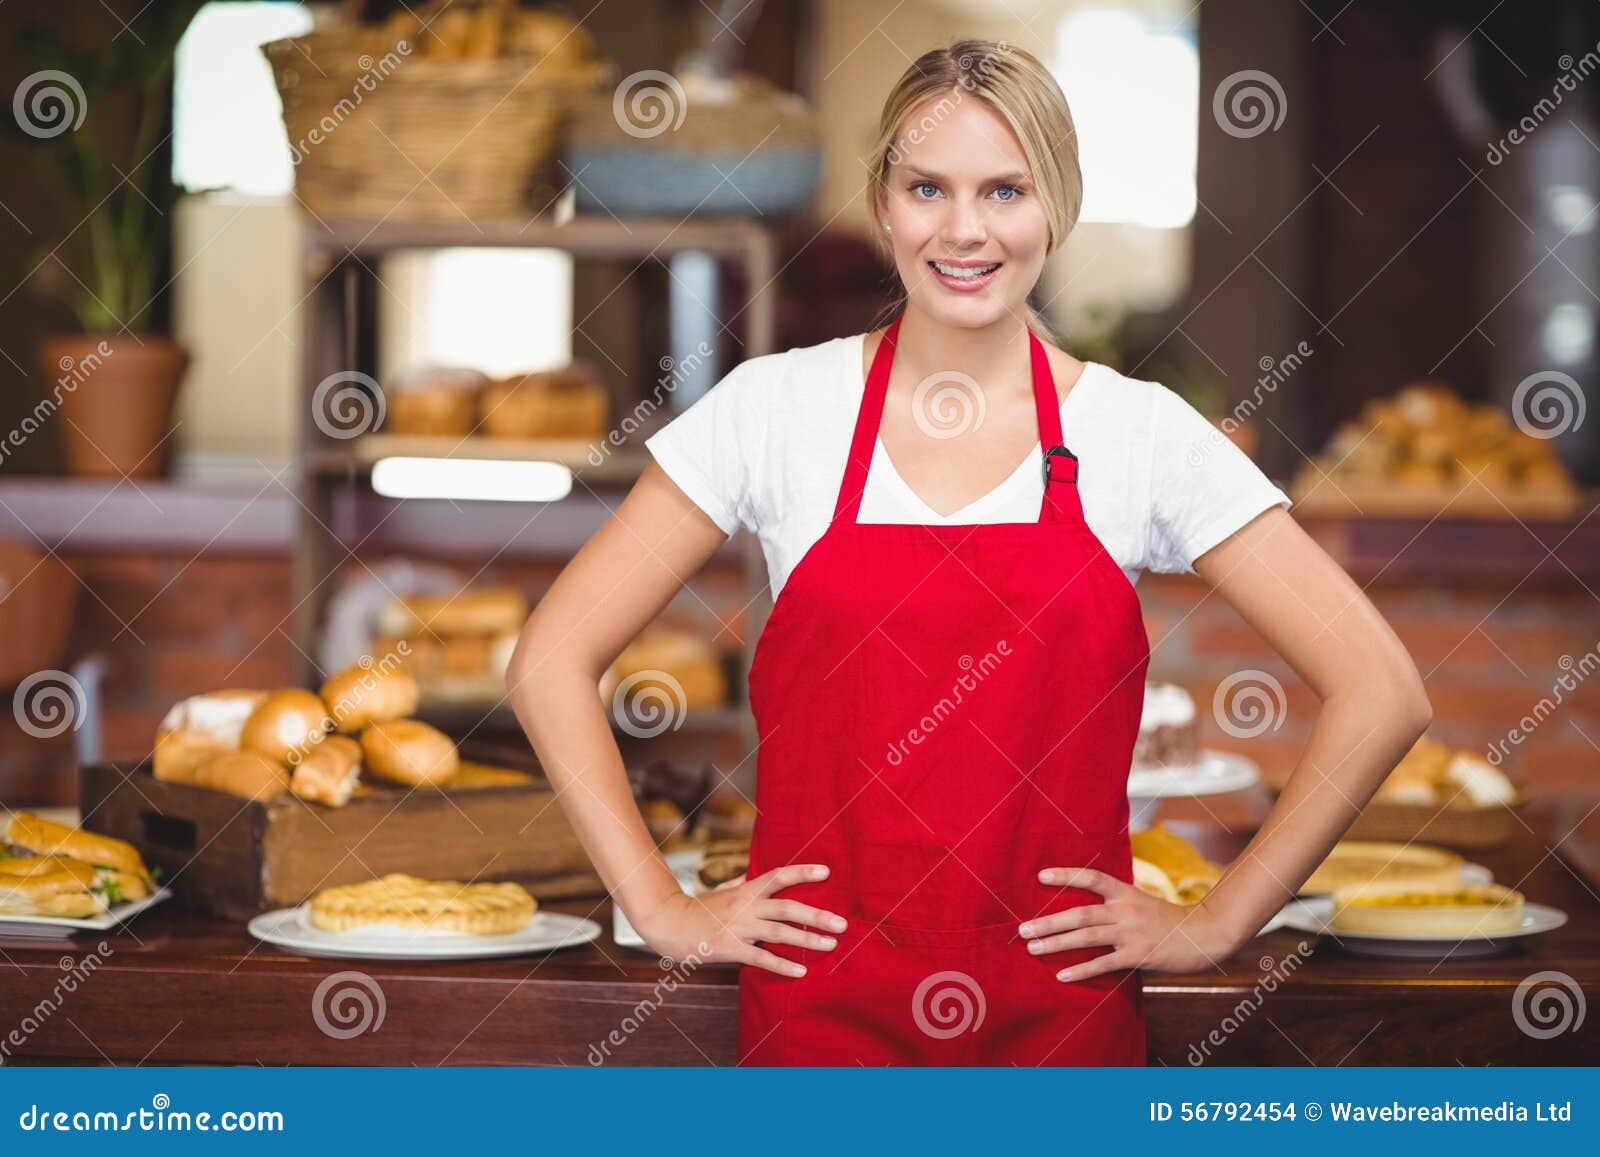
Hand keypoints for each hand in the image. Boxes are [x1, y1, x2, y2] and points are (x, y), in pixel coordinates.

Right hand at [633, 863, 847, 977]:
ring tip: (831, 945)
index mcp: (746, 890)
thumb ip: (740, 883)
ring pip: (779, 932)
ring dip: (808, 939)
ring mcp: (739, 927)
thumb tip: (753, 874)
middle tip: (842, 923)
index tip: (826, 872)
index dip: (802, 873)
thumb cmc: (698, 908)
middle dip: (817, 915)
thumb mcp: (721, 890)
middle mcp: (746, 906)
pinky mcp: (732, 949)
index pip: (778, 876)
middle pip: (787, 907)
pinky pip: (761, 958)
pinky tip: (801, 971)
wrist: (669, 924)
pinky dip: (782, 964)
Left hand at [1019, 866, 1241, 981]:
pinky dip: (1081, 969)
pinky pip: (1103, 963)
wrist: (1204, 934)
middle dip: (1048, 921)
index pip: (1091, 878)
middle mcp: (1125, 909)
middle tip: (1022, 929)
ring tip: (1033, 948)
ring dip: (1056, 943)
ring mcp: (1131, 932)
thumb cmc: (1168, 921)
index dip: (1066, 876)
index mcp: (1125, 892)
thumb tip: (1086, 913)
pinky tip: (1062, 975)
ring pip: (1086, 936)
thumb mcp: (1142, 903)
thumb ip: (1116, 905)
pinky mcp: (1137, 955)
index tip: (1041, 876)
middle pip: (1080, 912)